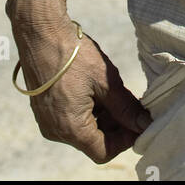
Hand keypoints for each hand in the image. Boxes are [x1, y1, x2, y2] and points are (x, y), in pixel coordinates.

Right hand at [11, 12, 150, 163]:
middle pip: (92, 141)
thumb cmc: (73, 56)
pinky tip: (96, 89)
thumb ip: (125, 108)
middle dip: (115, 127)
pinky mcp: (44, 108)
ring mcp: (47, 120)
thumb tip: (143, 124)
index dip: (125, 140)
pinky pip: (69, 119)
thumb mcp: (106, 81)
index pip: (103, 151)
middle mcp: (56, 130)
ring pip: (82, 130)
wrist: (41, 33)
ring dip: (101, 117)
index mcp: (71, 128)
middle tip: (131, 105)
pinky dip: (86, 110)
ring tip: (114, 93)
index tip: (138, 123)